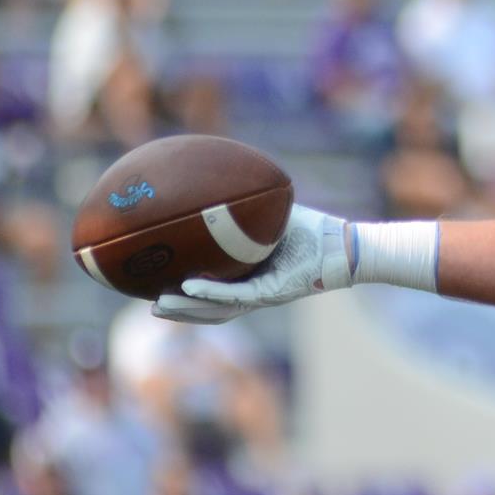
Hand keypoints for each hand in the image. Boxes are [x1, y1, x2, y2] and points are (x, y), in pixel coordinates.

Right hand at [152, 205, 351, 323]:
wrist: (345, 246)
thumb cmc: (315, 232)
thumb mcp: (274, 216)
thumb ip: (249, 207)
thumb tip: (224, 183)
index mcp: (252, 279)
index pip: (215, 293)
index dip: (189, 297)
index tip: (162, 286)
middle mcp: (254, 292)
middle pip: (209, 309)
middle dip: (180, 312)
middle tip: (150, 307)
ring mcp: (262, 294)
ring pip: (217, 309)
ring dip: (187, 310)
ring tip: (158, 306)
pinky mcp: (272, 292)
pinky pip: (235, 295)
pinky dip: (210, 293)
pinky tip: (187, 287)